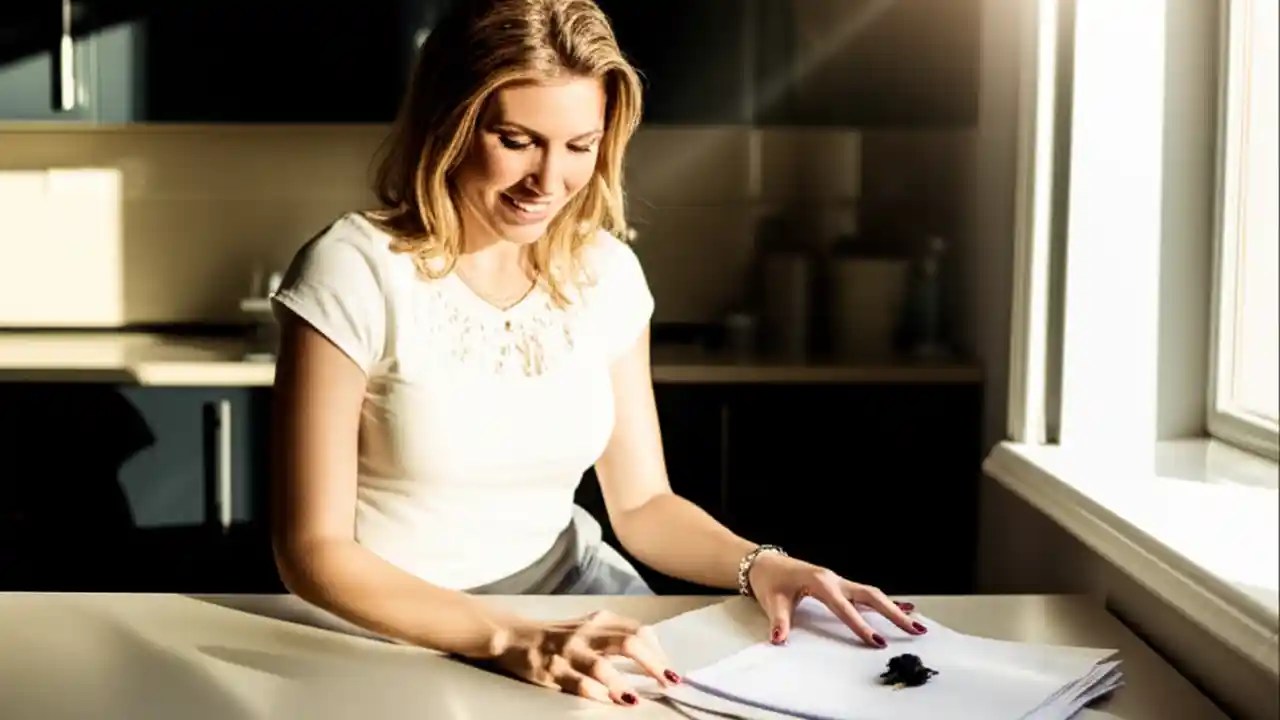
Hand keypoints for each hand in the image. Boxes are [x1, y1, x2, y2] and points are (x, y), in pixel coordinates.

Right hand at [490, 609, 681, 705]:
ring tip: (636, 700)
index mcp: (601, 620)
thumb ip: (618, 638)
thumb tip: (655, 660)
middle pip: (628, 643)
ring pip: (601, 665)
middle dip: (653, 664)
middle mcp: (587, 632)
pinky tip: (609, 702)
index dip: (659, 652)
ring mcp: (569, 651)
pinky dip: (595, 694)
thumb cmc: (560, 636)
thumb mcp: (590, 629)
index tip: (671, 671)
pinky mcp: (552, 670)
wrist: (513, 637)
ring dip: (622, 684)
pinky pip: (577, 684)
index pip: (639, 631)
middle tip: (669, 682)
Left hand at [746, 552, 926, 647]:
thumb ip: (778, 621)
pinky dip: (884, 601)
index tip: (876, 641)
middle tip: (914, 629)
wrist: (765, 563)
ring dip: (893, 608)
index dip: (860, 625)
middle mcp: (834, 580)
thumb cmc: (770, 580)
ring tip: (916, 622)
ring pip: (872, 594)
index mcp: (820, 582)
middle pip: (870, 596)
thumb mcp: (772, 601)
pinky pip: (866, 594)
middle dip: (893, 613)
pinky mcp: (839, 586)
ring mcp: (839, 581)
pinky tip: (902, 607)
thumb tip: (778, 639)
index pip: (844, 608)